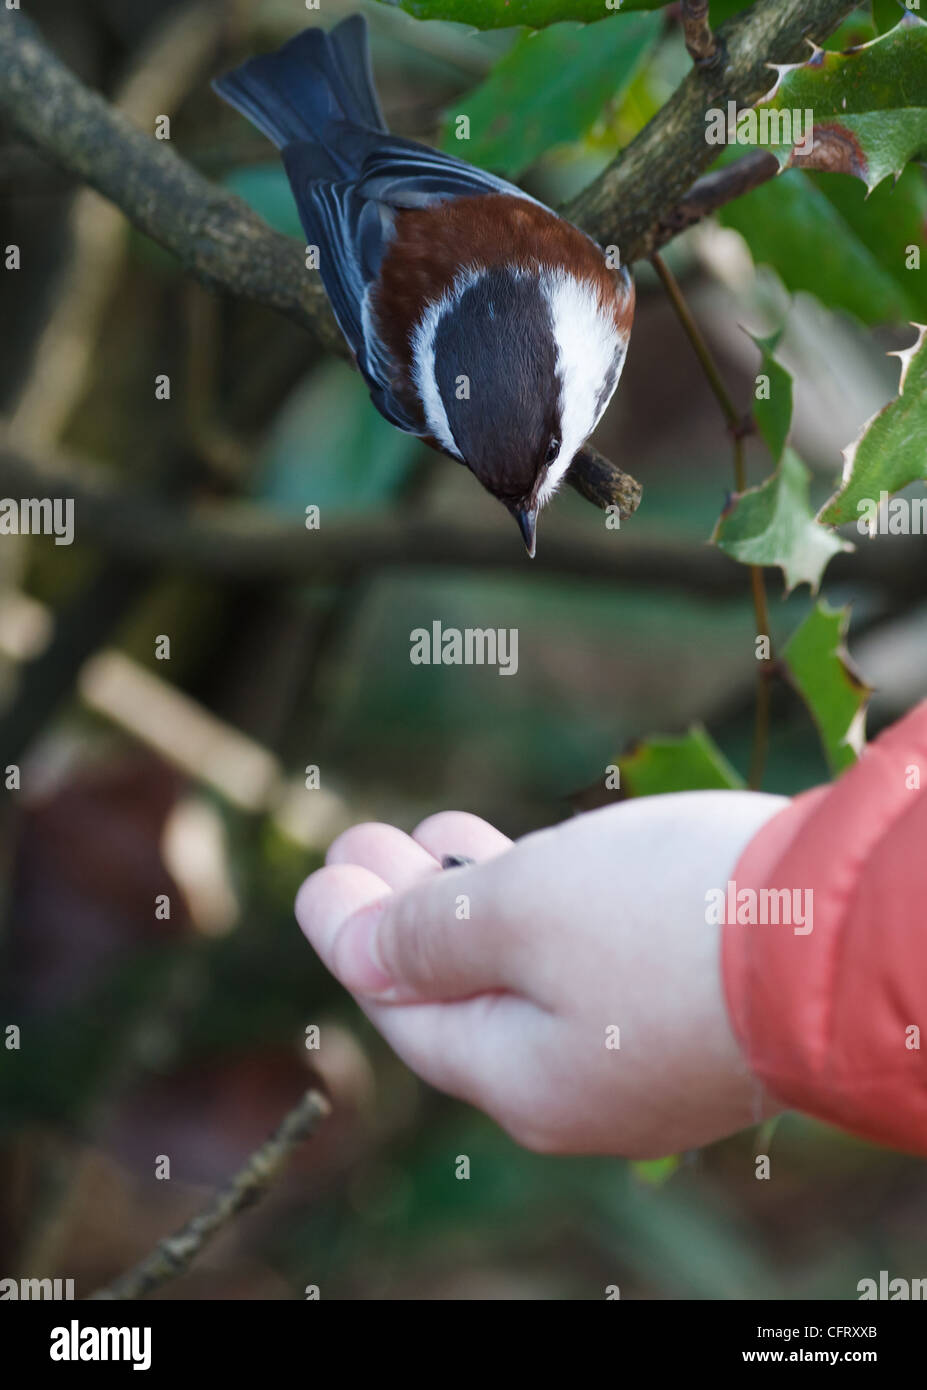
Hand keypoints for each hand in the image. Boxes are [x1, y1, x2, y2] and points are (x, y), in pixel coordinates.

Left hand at [295, 792, 786, 1156]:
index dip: (353, 935)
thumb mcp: (520, 912)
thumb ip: (427, 934)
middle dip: (409, 909)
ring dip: (477, 898)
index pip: (405, 1010)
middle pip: (465, 993)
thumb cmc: (664, 919)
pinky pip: (591, 964)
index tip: (323, 867)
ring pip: (531, 971)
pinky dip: (547, 908)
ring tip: (439, 829)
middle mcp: (579, 1087)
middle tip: (366, 834)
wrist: (844, 930)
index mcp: (519, 1079)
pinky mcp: (694, 1008)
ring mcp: (643, 1054)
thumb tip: (353, 948)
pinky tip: (539, 858)